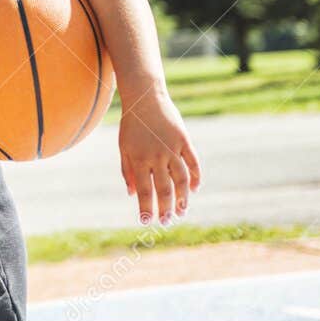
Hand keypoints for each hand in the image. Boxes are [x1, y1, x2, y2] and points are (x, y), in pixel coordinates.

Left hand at [118, 87, 200, 224]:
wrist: (145, 98)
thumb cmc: (131, 125)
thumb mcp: (124, 147)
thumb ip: (128, 171)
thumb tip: (132, 194)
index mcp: (139, 158)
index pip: (144, 190)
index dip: (146, 208)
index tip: (147, 222)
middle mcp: (156, 156)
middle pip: (164, 189)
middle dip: (166, 208)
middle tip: (167, 222)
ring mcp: (172, 148)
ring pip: (181, 180)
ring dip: (183, 198)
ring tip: (182, 211)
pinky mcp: (184, 140)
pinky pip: (193, 163)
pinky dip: (196, 177)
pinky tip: (194, 190)